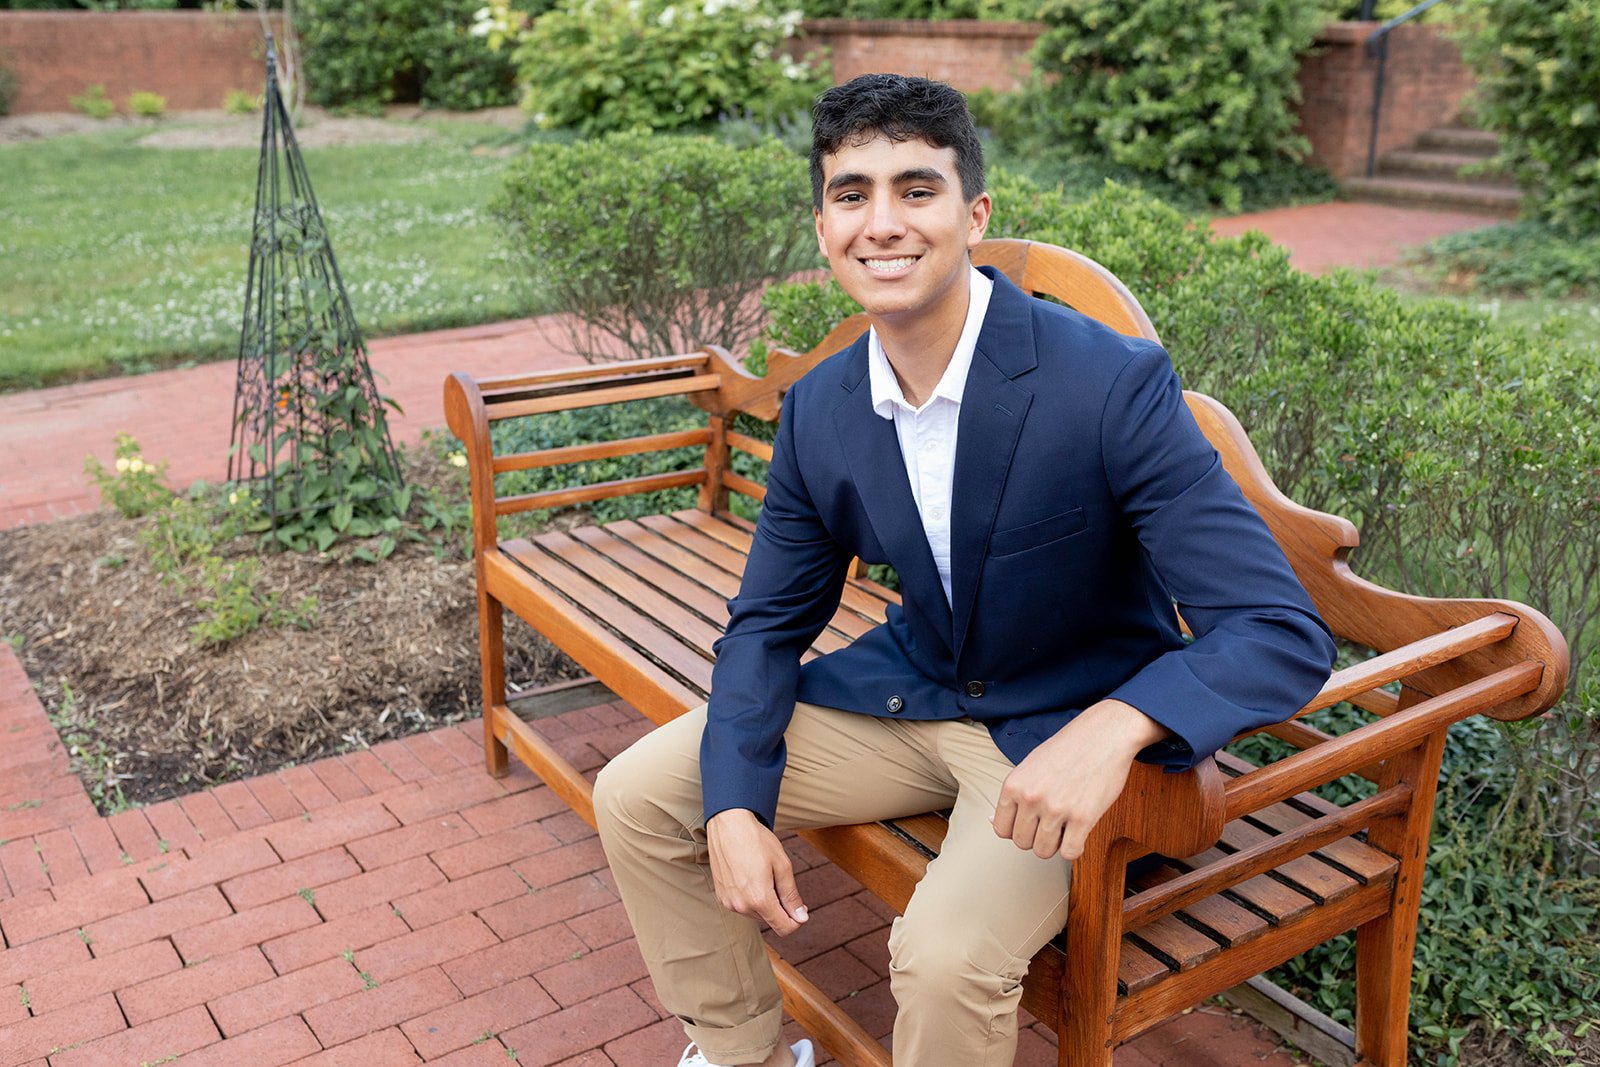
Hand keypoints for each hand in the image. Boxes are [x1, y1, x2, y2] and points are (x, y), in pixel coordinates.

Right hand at [706, 808, 809, 935]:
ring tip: (760, 874)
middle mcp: (742, 906)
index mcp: (759, 899)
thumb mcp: (782, 865)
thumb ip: (792, 896)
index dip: (796, 920)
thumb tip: (801, 918)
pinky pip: (742, 905)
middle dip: (779, 905)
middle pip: (770, 920)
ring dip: (764, 900)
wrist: (728, 824)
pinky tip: (748, 875)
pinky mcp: (721, 896)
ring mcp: (729, 902)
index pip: (784, 928)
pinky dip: (750, 896)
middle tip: (777, 878)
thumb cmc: (756, 840)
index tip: (799, 906)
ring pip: (756, 913)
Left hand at [991, 699, 1166, 859]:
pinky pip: (1069, 852)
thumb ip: (1013, 794)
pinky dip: (1073, 848)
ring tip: (1063, 827)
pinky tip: (1077, 834)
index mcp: (1014, 784)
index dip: (1015, 830)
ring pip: (1043, 851)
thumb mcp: (1031, 764)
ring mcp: (1056, 808)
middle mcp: (1031, 797)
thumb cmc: (1069, 747)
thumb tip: (992, 820)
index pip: (1001, 828)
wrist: (1104, 735)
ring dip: (1054, 844)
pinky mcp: (1083, 817)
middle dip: (1035, 837)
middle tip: (1049, 824)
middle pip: (1021, 842)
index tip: (1028, 825)